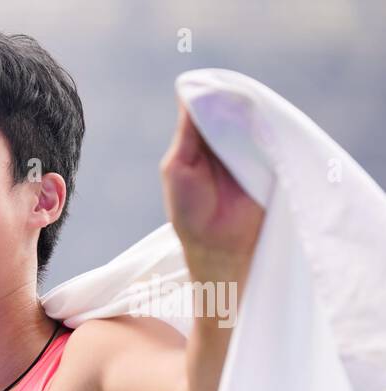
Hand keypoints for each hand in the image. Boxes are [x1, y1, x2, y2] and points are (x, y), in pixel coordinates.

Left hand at [160, 102, 264, 275]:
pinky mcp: (271, 159)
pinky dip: (268, 128)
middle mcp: (226, 139)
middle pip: (233, 106)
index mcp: (200, 140)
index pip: (207, 104)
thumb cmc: (189, 209)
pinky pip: (272, 135)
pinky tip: (263, 126)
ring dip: (252, 114)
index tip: (214, 86)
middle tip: (235, 100)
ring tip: (247, 115)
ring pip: (253, 118)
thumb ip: (187, 132)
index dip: (211, 92)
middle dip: (233, 100)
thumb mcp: (178, 166)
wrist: (219, 244)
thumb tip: (190, 91)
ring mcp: (250, 148)